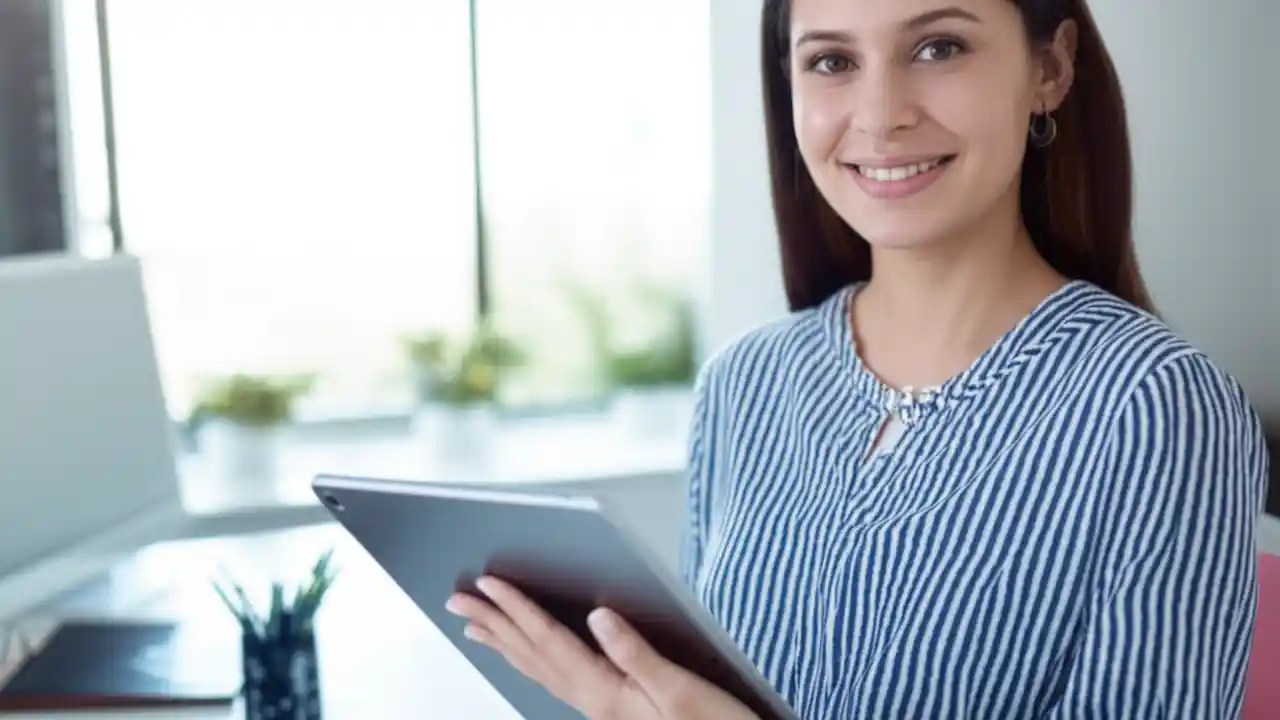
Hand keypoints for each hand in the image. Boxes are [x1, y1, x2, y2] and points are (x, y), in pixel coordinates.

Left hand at [446, 576, 758, 719]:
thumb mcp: (682, 690)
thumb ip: (637, 653)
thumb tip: (597, 615)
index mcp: (607, 692)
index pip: (549, 641)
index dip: (516, 608)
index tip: (486, 583)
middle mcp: (594, 702)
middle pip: (532, 655)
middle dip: (494, 623)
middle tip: (457, 599)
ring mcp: (600, 710)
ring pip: (538, 670)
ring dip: (505, 642)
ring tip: (475, 624)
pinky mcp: (612, 710)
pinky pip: (554, 680)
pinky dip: (531, 660)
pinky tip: (527, 654)